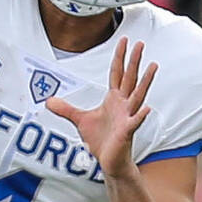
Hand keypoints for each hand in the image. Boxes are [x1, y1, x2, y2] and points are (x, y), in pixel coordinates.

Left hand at [47, 38, 156, 179]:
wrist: (109, 161)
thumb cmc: (100, 140)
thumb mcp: (80, 120)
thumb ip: (66, 109)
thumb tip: (49, 100)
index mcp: (114, 99)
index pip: (118, 73)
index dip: (120, 57)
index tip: (125, 40)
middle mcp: (123, 104)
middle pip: (130, 78)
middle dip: (134, 61)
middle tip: (141, 43)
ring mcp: (127, 117)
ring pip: (137, 96)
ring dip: (145, 81)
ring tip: (153, 66)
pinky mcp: (127, 132)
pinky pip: (135, 122)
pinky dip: (140, 116)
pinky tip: (147, 109)